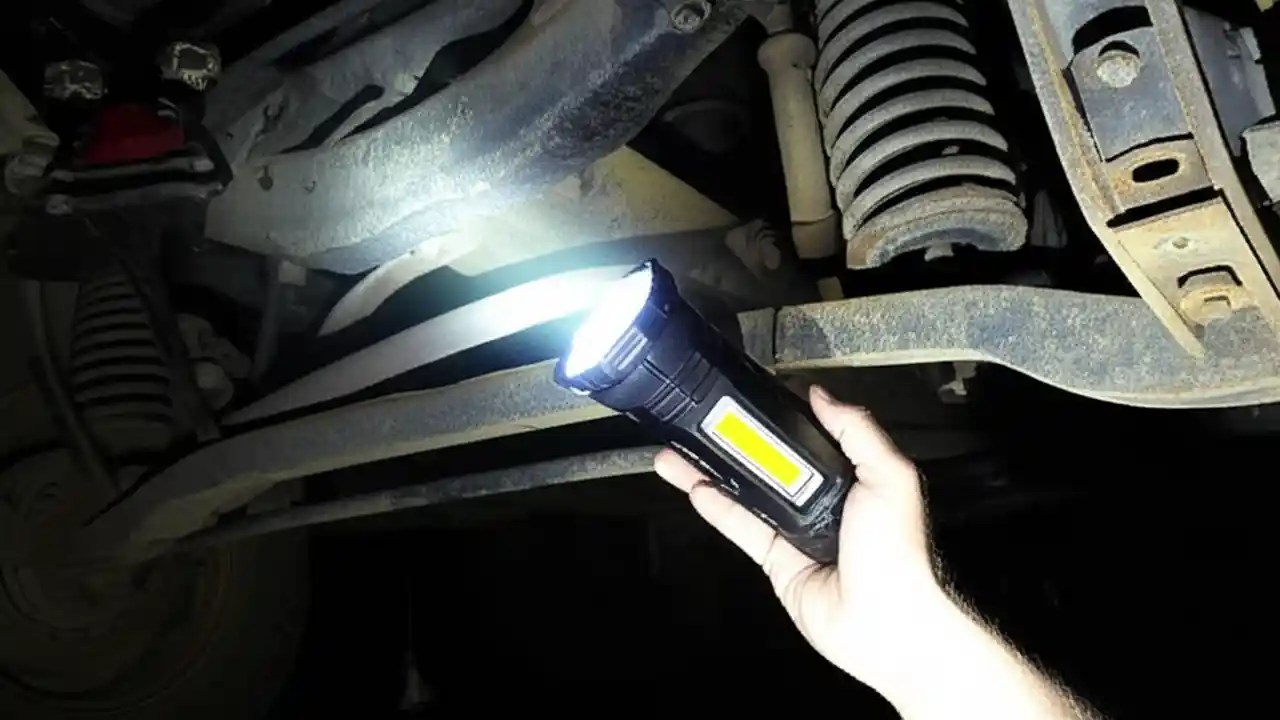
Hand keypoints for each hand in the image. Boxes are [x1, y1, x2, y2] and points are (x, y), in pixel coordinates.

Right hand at [654, 385, 945, 693]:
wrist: (884, 621)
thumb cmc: (899, 556)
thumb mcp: (889, 477)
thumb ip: (858, 431)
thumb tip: (825, 397)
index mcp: (854, 478)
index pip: (811, 438)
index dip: (783, 419)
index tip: (754, 400)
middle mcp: (824, 502)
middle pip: (771, 464)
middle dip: (738, 444)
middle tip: (707, 422)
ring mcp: (797, 531)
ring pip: (749, 493)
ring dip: (715, 471)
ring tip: (684, 449)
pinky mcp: (777, 559)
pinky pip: (742, 528)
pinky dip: (718, 508)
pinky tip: (696, 487)